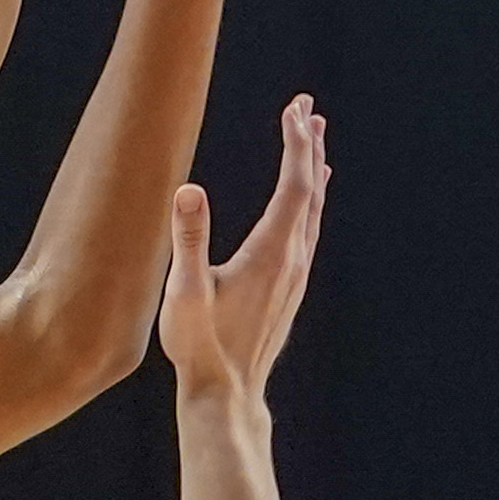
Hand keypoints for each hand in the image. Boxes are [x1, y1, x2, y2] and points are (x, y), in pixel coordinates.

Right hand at [160, 96, 326, 399]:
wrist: (226, 393)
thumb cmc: (200, 345)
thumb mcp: (185, 291)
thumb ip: (187, 239)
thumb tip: (188, 189)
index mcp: (270, 254)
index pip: (293, 185)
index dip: (295, 144)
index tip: (294, 108)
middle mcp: (292, 260)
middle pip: (310, 190)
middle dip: (307, 144)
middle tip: (306, 105)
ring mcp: (295, 275)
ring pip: (313, 209)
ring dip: (312, 169)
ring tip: (312, 137)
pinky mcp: (290, 287)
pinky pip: (309, 230)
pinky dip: (310, 200)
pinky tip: (308, 197)